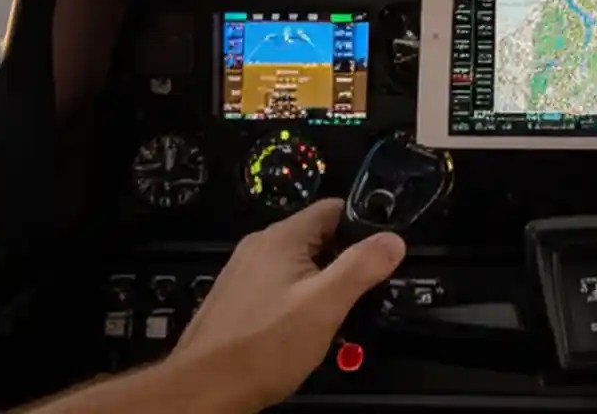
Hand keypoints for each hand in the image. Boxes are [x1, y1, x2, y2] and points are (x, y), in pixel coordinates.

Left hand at [170, 198, 404, 408]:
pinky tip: (301, 329)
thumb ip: (361, 267)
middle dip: (343, 260)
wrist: (204, 389)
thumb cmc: (265, 346)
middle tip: (362, 293)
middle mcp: (258, 247)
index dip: (364, 224)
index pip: (333, 208)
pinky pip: (277, 287)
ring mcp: (243, 273)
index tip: (382, 251)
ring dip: (320, 284)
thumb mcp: (325, 305)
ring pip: (297, 265)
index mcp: (281, 237)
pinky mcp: (236, 299)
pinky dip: (296, 301)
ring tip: (334, 316)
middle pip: (316, 238)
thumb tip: (393, 240)